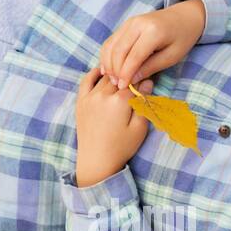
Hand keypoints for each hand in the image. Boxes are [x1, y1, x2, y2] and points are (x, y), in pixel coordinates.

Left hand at [75, 67, 154, 187]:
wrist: (97, 159)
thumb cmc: (121, 147)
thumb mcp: (139, 128)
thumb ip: (143, 103)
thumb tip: (148, 82)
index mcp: (119, 101)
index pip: (134, 83)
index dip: (143, 82)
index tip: (149, 83)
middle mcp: (103, 95)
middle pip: (119, 78)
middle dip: (129, 78)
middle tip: (136, 82)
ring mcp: (89, 96)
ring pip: (105, 78)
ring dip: (115, 76)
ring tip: (123, 78)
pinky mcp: (81, 101)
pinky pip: (86, 80)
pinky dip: (95, 73)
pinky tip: (102, 71)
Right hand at [99, 0, 205, 90]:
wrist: (184, 16)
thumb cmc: (182, 38)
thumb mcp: (172, 56)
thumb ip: (152, 67)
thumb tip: (132, 79)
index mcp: (152, 32)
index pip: (134, 56)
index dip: (126, 73)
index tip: (122, 87)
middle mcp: (137, 24)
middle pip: (119, 50)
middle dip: (115, 70)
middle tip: (116, 85)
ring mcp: (129, 22)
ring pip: (112, 44)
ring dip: (108, 63)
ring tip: (111, 78)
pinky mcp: (126, 23)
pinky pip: (112, 40)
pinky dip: (108, 54)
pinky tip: (108, 67)